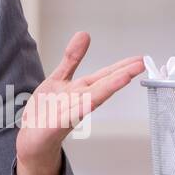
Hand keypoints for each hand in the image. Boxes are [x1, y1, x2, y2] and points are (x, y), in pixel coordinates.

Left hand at [14, 32, 143, 174]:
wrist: (32, 139)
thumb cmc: (47, 112)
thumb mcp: (58, 79)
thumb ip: (71, 59)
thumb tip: (84, 35)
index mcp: (82, 91)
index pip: (105, 77)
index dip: (122, 67)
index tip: (139, 59)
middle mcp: (80, 102)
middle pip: (104, 86)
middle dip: (122, 75)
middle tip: (141, 64)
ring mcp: (71, 113)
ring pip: (92, 98)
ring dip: (109, 88)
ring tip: (125, 77)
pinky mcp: (58, 124)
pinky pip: (71, 114)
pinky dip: (80, 106)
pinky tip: (91, 99)